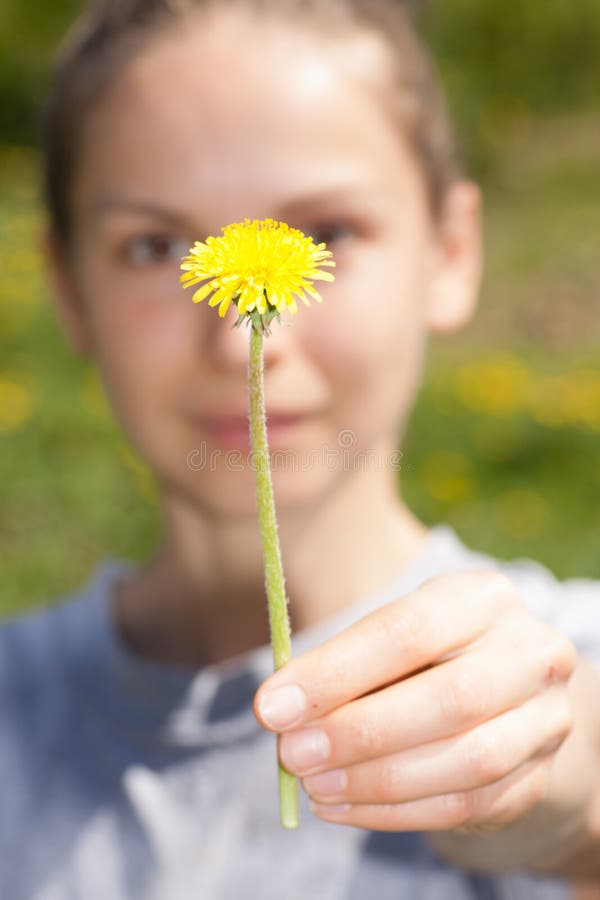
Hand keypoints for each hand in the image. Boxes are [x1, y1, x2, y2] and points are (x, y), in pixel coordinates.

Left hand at [254, 570, 576, 838]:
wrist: (502, 691)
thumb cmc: (425, 653)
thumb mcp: (390, 635)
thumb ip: (343, 664)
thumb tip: (281, 709)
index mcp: (485, 597)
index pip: (409, 631)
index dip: (337, 672)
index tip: (272, 705)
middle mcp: (530, 653)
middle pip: (450, 700)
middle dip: (359, 732)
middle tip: (290, 752)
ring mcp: (544, 719)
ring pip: (465, 761)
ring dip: (375, 779)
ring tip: (312, 783)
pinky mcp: (536, 777)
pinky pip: (465, 805)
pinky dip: (394, 812)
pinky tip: (340, 805)